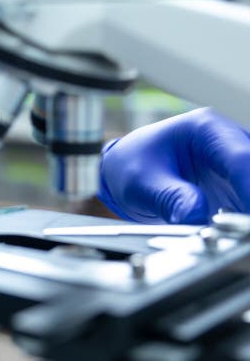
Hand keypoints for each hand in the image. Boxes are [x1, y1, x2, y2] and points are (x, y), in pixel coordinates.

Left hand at [99, 108, 249, 224]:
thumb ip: (170, 197)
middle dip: (249, 201)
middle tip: (242, 231)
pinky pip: (248, 204)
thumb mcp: (141, 182)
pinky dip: (245, 221)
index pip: (240, 157)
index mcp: (205, 129)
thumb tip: (195, 215)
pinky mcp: (240, 188)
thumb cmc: (132, 166)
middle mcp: (230, 142)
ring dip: (247, 213)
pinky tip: (236, 237)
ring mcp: (238, 166)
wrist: (127, 171)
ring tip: (237, 234)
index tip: (248, 216)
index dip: (249, 186)